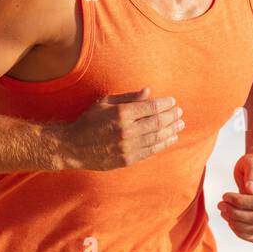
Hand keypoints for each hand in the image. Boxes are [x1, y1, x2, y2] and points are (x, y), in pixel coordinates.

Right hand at [53, 87, 183, 170]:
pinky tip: (171, 138)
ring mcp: (127, 147)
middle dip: (172, 116)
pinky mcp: (127, 159)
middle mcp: (126, 130)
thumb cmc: (88, 121)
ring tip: (180, 125)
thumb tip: (149, 92)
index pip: (151, 107)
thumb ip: (128, 97)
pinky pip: (150, 151)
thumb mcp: (105, 102)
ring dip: (171, 130)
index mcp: (121, 113)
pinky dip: (163, 144)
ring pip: (157, 137)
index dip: (165, 104)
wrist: (73, 146)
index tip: (172, 101)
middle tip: (180, 112)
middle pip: (158, 122)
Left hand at [218, 153, 252, 241]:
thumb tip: (252, 190)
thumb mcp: (250, 161)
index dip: (238, 202)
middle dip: (234, 213)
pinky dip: (240, 233)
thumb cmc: (251, 166)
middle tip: (220, 205)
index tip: (224, 195)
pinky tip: (230, 221)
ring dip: (235, 223)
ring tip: (223, 212)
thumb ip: (252, 173)